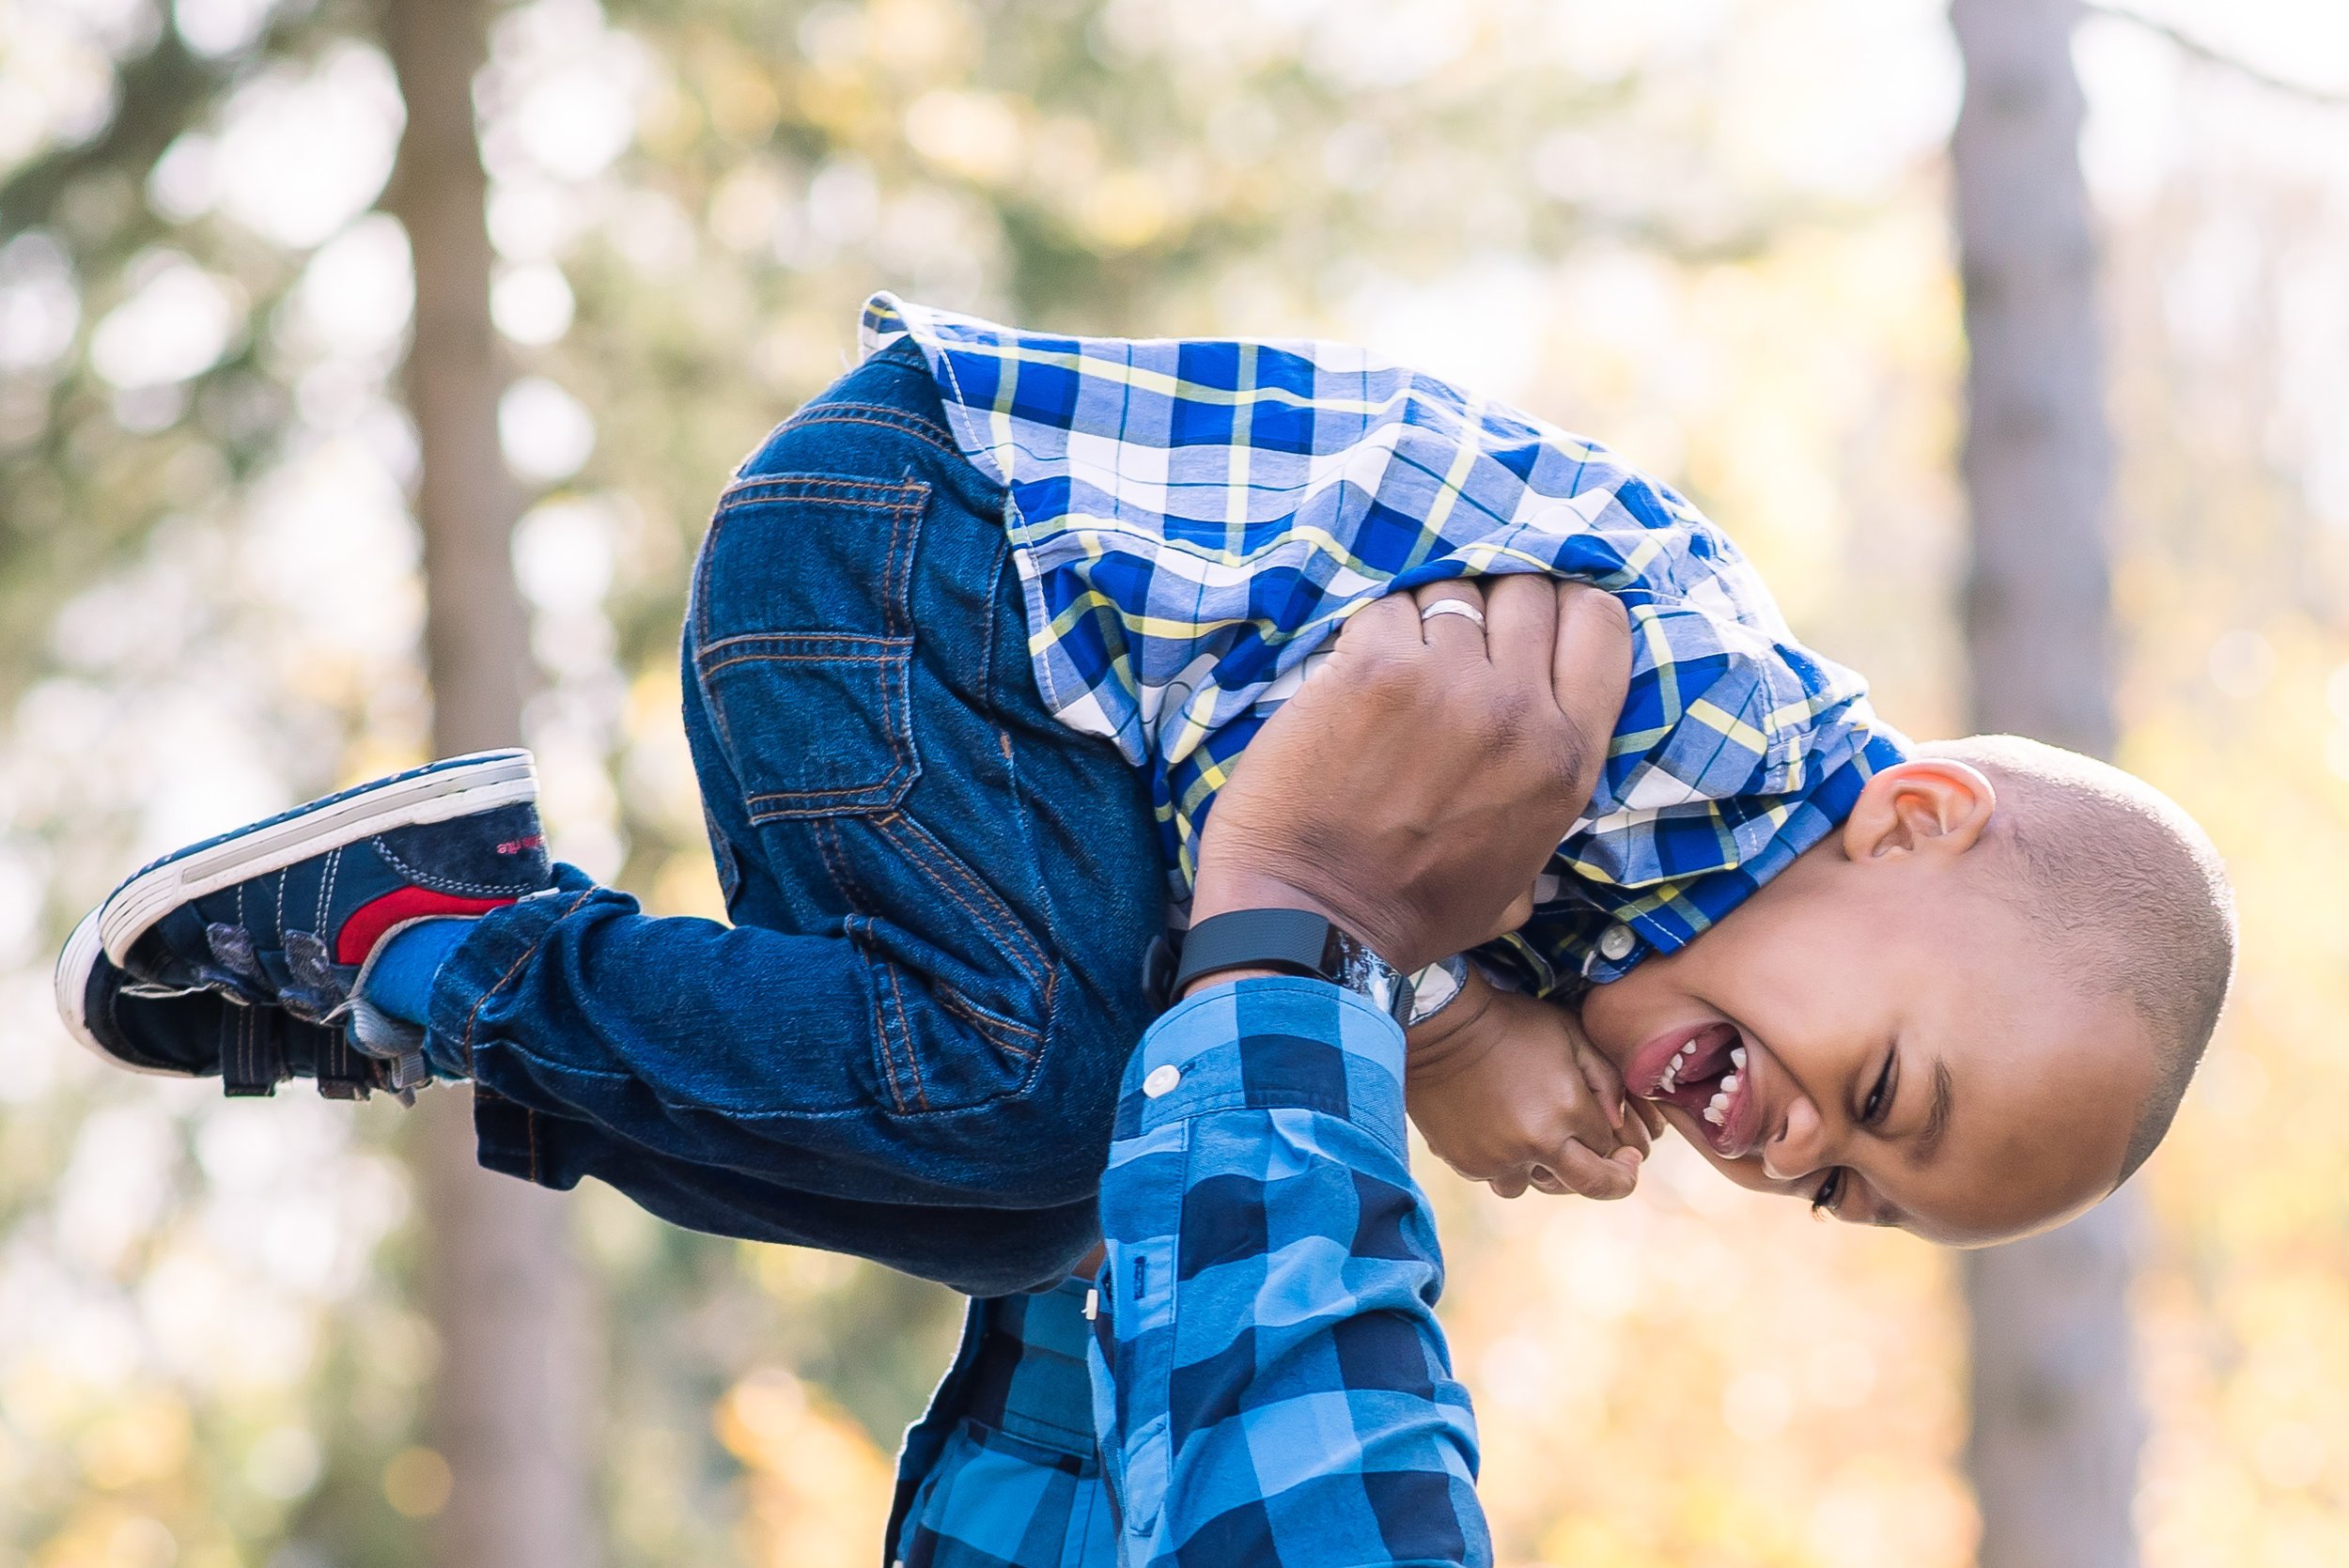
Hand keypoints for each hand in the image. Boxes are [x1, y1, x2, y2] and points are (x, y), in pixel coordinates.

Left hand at [1191, 577, 1630, 973]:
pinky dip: (1371, 632)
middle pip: (1530, 592)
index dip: (1567, 605)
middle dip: (1496, 604)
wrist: (1310, 923)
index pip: (1600, 626)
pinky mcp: (1373, 668)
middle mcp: (1519, 713)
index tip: (1530, 620)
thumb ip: (1544, 811)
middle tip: (1456, 641)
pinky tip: (1353, 675)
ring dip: (1429, 617)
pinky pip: (1386, 609)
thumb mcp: (1517, 880)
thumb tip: (1545, 772)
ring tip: (1400, 663)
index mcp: (1567, 761)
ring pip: (1454, 593)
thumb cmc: (1407, 915)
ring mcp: (1446, 683)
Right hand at [1406, 969, 1656, 1199]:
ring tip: (1543, 1142)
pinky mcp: (1468, 1164)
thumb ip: (1606, 1079)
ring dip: (1549, 1170)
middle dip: (1613, 1182)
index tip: (1627, 1148)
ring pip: (1541, 1184)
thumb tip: (1620, 1125)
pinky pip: (1500, 1177)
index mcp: (1568, 1109)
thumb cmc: (1510, 1024)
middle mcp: (1537, 1143)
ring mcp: (1500, 1158)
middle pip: (1589, 1184)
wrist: (1440, 1027)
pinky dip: (1507, 1162)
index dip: (1619, 1146)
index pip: (1609, 1148)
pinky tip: (1503, 1132)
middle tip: (1619, 1171)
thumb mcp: (1570, 1034)